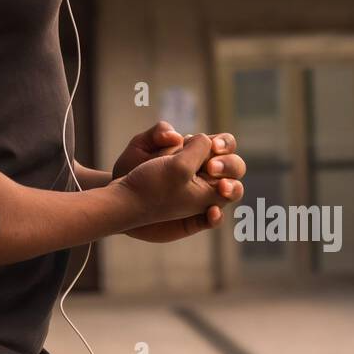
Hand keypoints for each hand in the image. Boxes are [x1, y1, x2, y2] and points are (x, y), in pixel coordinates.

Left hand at [112, 123, 245, 241]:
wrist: (118, 196)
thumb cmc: (131, 168)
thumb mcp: (140, 146)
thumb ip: (157, 133)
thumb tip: (177, 136)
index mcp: (197, 152)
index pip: (225, 144)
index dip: (224, 143)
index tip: (213, 146)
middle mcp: (206, 174)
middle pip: (235, 166)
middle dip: (229, 165)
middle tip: (211, 167)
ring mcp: (203, 197)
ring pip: (232, 192)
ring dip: (232, 189)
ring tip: (222, 188)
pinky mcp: (196, 219)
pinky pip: (213, 220)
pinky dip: (216, 218)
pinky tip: (211, 213)